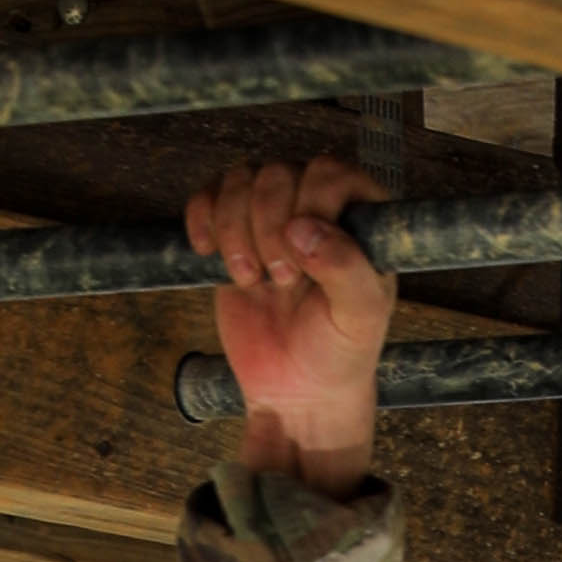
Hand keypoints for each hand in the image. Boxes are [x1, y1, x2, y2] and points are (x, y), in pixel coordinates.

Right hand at [186, 152, 392, 495]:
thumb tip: (302, 228)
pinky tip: (209, 254)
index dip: (309, 209)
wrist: (297, 388)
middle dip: (269, 228)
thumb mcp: (360, 317)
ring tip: (250, 281)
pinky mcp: (233, 230)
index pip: (329, 172)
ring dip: (235, 230)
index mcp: (359, 214)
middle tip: (282, 283)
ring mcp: (272, 214)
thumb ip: (346, 268)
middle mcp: (316, 203)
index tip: (305, 266)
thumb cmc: (339, 350)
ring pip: (240, 180)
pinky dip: (202, 218)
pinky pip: (208, 194)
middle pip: (278, 174)